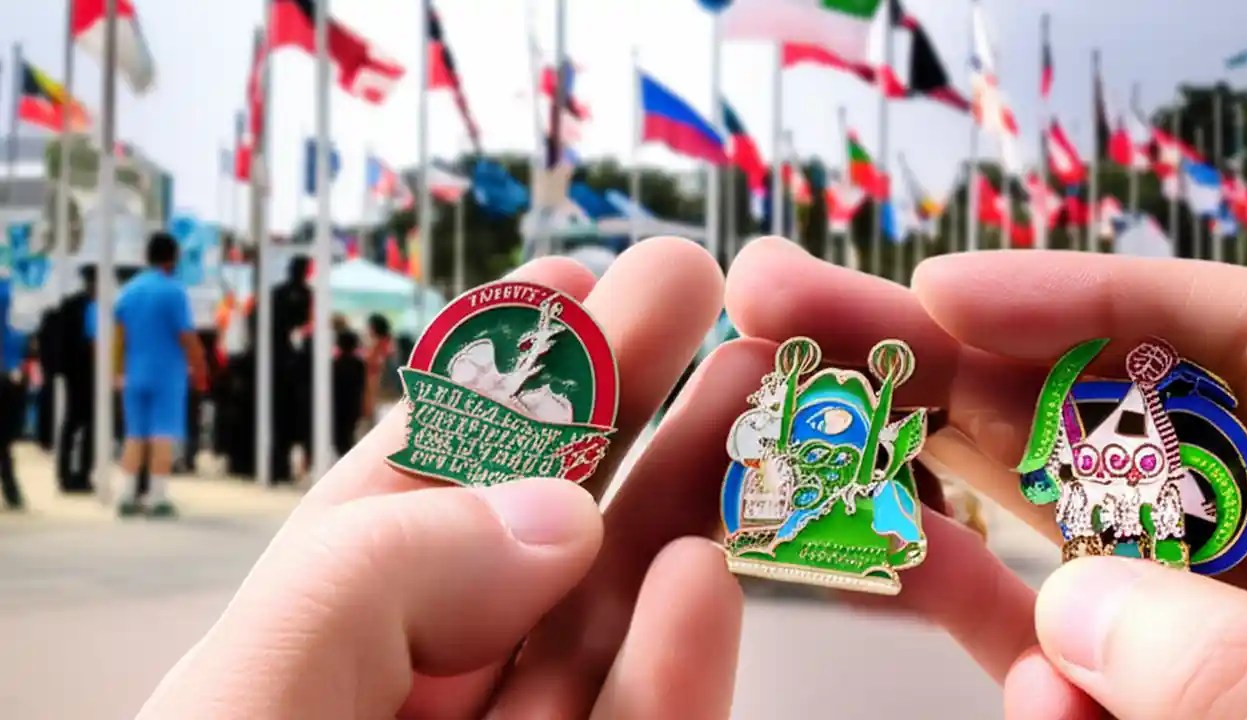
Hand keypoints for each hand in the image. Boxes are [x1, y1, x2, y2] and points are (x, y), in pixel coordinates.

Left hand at [139, 238, 743, 718]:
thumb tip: (551, 514)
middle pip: (537, 530)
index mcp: (315, 641)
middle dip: (620, 402)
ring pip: (613, 621)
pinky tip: (710, 574)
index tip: (571, 277)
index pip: (419, 478)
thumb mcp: (252, 692)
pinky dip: (687, 661)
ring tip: (743, 397)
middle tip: (692, 297)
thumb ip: (375, 579)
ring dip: (684, 503)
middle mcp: (421, 690)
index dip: (499, 372)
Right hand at [726, 238, 1246, 715]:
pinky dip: (1029, 666)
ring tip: (800, 469)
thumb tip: (1080, 625)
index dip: (1069, 296)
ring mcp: (1207, 611)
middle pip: (1082, 405)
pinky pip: (1065, 653)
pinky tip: (1037, 701)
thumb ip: (1243, 666)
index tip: (939, 291)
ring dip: (928, 502)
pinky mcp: (1162, 690)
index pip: (1215, 334)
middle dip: (930, 359)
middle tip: (791, 308)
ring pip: (1046, 524)